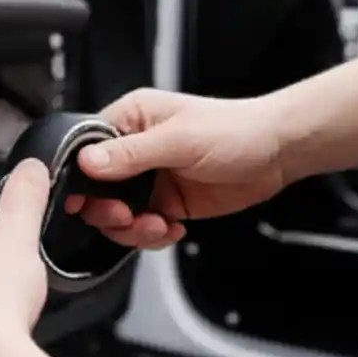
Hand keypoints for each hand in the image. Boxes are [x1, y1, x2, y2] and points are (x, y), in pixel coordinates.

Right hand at [66, 88, 286, 249]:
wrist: (277, 153)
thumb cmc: (235, 130)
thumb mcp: (179, 139)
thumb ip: (132, 153)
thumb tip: (87, 162)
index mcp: (130, 119)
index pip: (86, 149)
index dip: (80, 177)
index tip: (83, 199)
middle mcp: (135, 149)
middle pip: (96, 188)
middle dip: (107, 209)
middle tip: (124, 216)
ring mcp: (150, 178)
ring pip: (117, 213)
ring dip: (131, 228)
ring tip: (156, 226)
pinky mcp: (166, 202)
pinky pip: (143, 227)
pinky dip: (151, 236)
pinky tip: (171, 230)